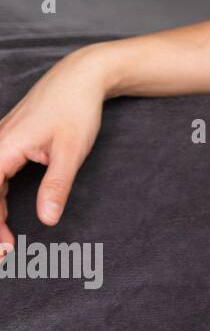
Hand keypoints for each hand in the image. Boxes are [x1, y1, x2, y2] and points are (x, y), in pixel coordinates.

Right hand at [0, 46, 111, 250]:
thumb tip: (47, 219)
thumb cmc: (76, 110)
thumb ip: (57, 186)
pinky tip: (2, 214)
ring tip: (3, 240)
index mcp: (2, 148)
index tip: (3, 250)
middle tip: (2, 253)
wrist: (80, 77)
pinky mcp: (6, 141)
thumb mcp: (71, 152)